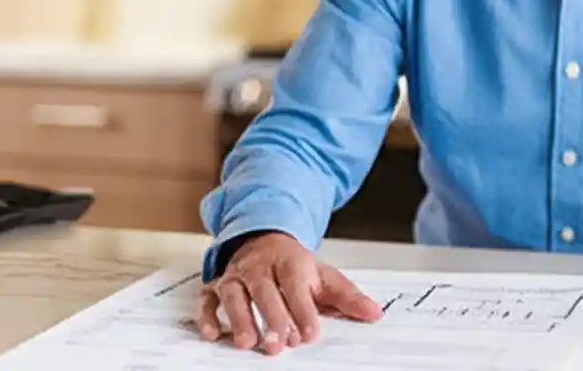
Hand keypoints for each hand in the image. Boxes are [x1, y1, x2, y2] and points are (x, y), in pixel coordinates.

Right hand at [193, 231, 383, 355]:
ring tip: (247, 343)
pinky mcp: (215, 285)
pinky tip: (213, 334)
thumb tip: (375, 312)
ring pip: (234, 294)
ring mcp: (236, 275)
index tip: (310, 333)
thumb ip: (347, 296)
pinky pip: (207, 299)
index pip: (296, 285)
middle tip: (278, 345)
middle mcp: (260, 267)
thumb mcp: (324, 275)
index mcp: (290, 261)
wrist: (263, 238)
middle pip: (264, 290)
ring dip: (239, 319)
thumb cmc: (295, 265)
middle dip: (271, 317)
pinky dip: (207, 316)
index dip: (302, 309)